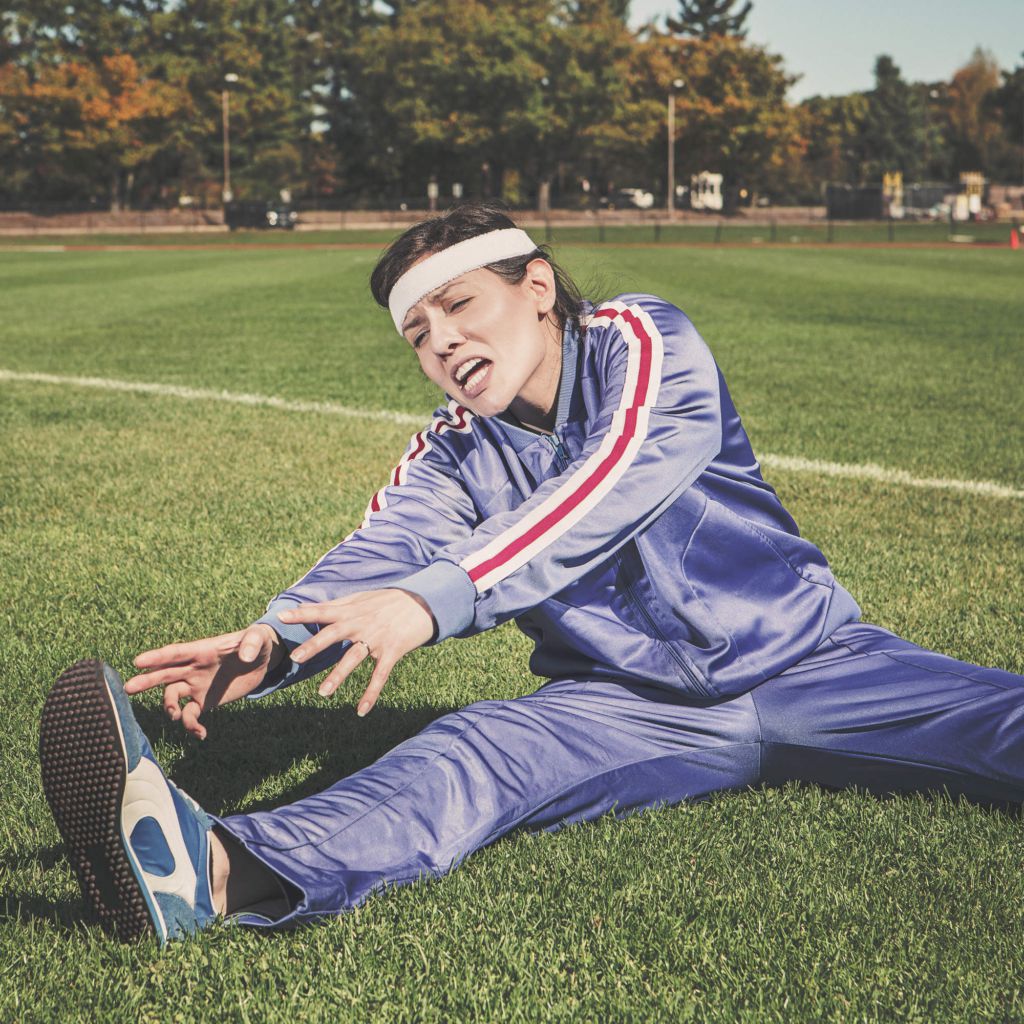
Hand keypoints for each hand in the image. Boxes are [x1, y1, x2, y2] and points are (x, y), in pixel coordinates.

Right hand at [124, 624, 282, 739]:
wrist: (261, 660)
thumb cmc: (256, 642)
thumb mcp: (257, 638)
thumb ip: (251, 643)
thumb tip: (245, 656)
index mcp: (201, 650)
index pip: (176, 653)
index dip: (157, 657)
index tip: (138, 662)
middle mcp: (193, 668)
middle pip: (164, 674)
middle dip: (146, 681)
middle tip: (128, 689)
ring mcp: (196, 685)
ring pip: (172, 696)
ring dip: (169, 707)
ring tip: (177, 715)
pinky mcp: (205, 701)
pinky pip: (190, 715)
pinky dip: (191, 726)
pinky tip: (201, 734)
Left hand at [277, 589, 434, 716]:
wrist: (424, 603)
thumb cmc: (389, 601)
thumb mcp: (362, 598)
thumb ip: (335, 605)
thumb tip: (306, 607)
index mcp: (352, 610)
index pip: (323, 610)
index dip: (302, 613)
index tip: (281, 616)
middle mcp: (362, 623)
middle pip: (334, 634)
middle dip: (314, 646)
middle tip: (295, 658)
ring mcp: (377, 638)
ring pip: (354, 658)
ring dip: (338, 676)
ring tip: (323, 693)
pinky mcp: (393, 651)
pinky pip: (380, 675)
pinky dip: (371, 694)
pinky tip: (361, 711)